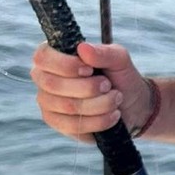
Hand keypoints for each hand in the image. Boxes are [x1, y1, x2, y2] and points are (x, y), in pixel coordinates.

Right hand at [30, 39, 153, 142]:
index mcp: (52, 56)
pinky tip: (113, 114)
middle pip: (53, 85)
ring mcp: (48, 103)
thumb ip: (103, 52)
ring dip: (100, 104)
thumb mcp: (119, 59)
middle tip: (108, 85)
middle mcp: (44, 79)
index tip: (90, 69)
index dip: (66, 65)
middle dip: (88, 87)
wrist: (132, 104)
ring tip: (116, 98)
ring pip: (67, 106)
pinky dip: (99, 121)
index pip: (42, 58)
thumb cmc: (119, 76)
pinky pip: (74, 126)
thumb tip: (82, 48)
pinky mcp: (59, 124)